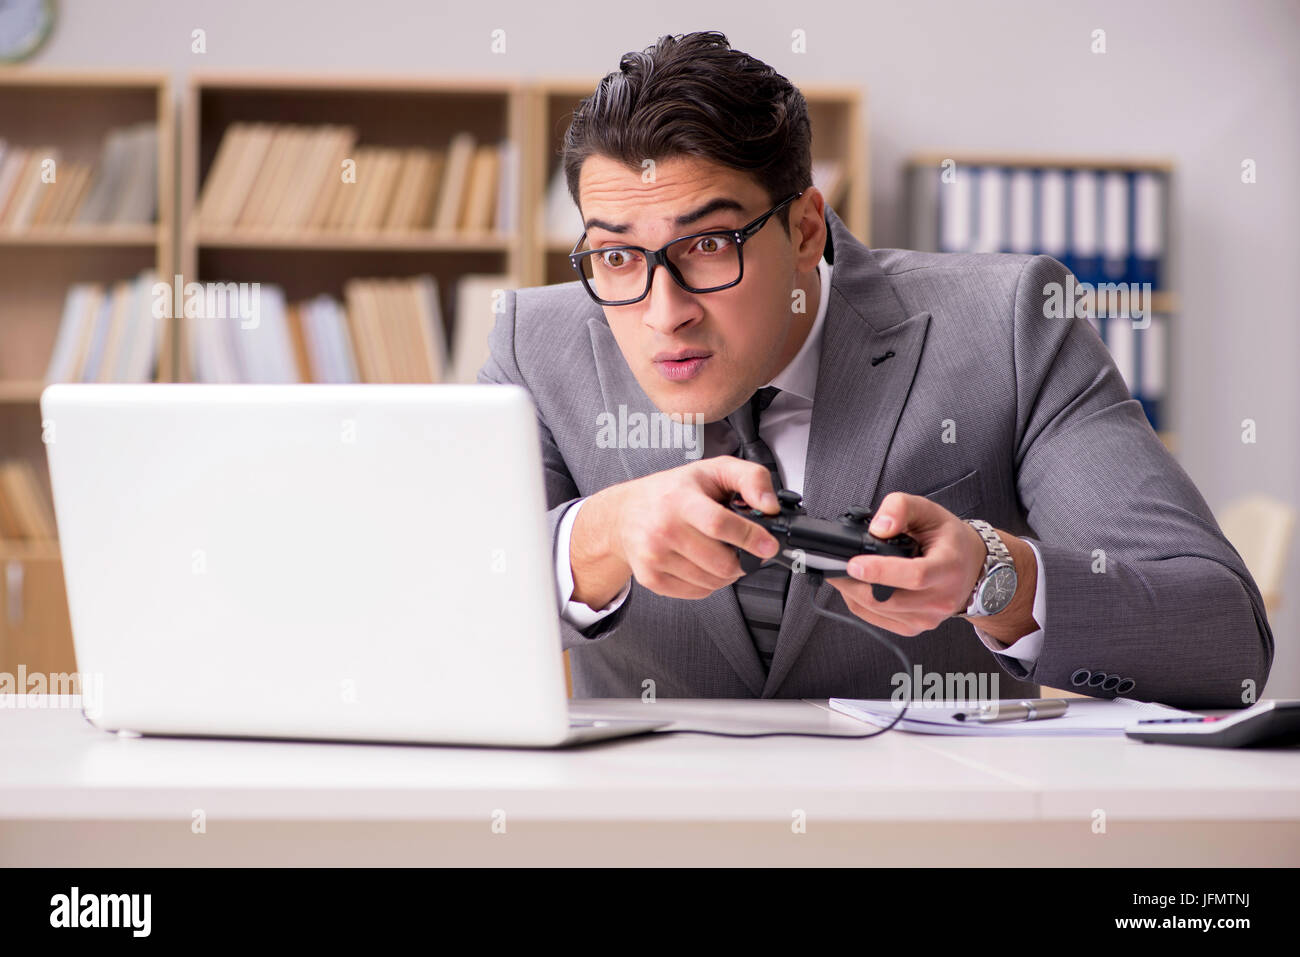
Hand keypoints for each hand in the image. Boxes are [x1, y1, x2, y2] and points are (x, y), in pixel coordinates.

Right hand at [570, 456, 782, 605]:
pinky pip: (698, 592)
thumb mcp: (712, 470)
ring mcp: (655, 557)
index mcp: (679, 500)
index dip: (750, 537)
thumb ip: (750, 478)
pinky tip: (702, 562)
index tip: (768, 545)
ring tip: (719, 551)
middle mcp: (663, 529)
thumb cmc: (671, 491)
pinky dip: (710, 582)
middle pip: (720, 562)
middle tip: (744, 548)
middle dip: (743, 559)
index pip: (719, 524)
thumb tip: (770, 506)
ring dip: (727, 572)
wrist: (625, 514)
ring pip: (713, 581)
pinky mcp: (652, 579)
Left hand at [826, 492, 987, 636]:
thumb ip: (901, 508)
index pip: (914, 575)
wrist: (970, 569)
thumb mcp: (929, 511)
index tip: (855, 564)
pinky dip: (858, 602)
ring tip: (839, 571)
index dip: (881, 571)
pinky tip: (854, 585)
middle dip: (852, 581)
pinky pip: (875, 619)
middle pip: (887, 598)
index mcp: (948, 567)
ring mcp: (927, 618)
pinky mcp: (914, 628)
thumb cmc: (949, 541)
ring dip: (851, 591)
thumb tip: (879, 527)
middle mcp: (940, 598)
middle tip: (829, 564)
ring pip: (877, 610)